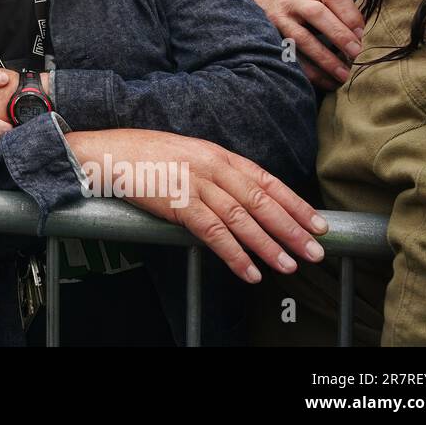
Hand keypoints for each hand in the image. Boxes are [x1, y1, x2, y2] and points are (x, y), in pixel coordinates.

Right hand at [66, 129, 327, 282]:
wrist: (107, 153)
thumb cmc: (143, 155)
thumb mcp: (186, 153)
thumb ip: (214, 170)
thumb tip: (240, 193)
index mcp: (217, 154)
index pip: (266, 180)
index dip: (295, 203)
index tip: (317, 222)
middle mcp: (212, 167)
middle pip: (261, 201)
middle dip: (292, 228)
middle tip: (315, 250)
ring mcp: (196, 184)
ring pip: (242, 219)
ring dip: (268, 246)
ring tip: (288, 265)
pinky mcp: (178, 204)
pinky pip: (213, 234)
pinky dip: (234, 254)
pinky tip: (249, 271)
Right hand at [249, 0, 362, 89]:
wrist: (263, 6)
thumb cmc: (303, 6)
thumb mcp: (320, 0)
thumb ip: (341, 13)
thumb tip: (361, 38)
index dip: (350, 15)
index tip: (362, 35)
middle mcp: (294, 2)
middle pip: (316, 14)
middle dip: (338, 34)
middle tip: (356, 53)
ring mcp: (279, 20)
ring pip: (301, 38)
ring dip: (324, 58)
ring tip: (343, 74)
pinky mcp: (271, 39)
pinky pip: (291, 57)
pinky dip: (310, 71)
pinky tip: (327, 82)